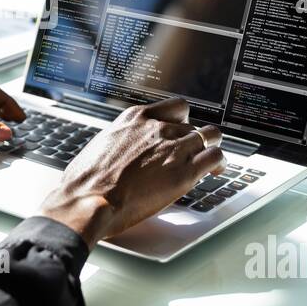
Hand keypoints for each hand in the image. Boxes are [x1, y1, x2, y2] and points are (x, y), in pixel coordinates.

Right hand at [38, 97, 225, 248]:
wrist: (89, 198)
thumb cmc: (86, 179)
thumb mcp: (101, 145)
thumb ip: (121, 141)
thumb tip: (121, 150)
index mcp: (136, 118)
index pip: (175, 107)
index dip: (182, 120)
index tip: (182, 130)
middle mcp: (158, 128)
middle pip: (193, 124)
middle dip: (194, 138)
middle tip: (192, 153)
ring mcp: (174, 148)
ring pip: (211, 135)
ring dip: (212, 146)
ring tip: (212, 160)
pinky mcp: (185, 172)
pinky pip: (216, 157)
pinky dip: (220, 162)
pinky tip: (217, 171)